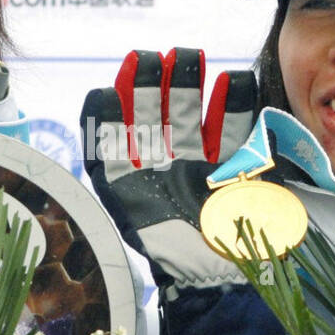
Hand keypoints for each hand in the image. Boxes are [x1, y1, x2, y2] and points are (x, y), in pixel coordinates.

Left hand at [80, 48, 258, 295]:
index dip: (122, 97)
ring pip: (190, 114)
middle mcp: (164, 167)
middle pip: (156, 114)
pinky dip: (233, 102)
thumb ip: (109, 152)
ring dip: (189, 84)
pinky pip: (233, 127)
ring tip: (189, 57)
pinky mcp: (235, 166)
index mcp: (134, 177)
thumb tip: (99, 100)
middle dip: (157, 82)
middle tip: (159, 56)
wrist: (224, 278)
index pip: (122, 127)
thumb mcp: (126, 197)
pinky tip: (231, 79)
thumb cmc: (172, 247)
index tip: (127, 68)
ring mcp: (200, 163)